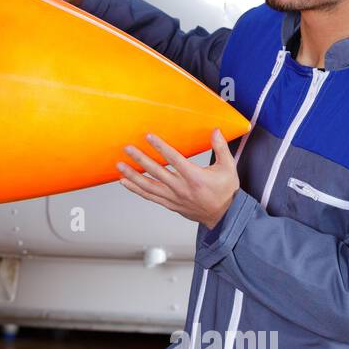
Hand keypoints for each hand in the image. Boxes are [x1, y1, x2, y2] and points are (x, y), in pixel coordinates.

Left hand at [116, 129, 239, 229]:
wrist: (224, 217)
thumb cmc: (226, 192)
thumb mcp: (228, 168)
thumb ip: (221, 148)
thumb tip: (216, 131)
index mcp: (195, 178)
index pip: (174, 159)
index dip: (160, 147)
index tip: (149, 137)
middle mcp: (182, 188)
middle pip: (157, 171)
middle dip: (140, 159)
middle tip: (128, 149)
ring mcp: (174, 198)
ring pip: (149, 186)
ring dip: (133, 175)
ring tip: (120, 166)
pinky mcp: (170, 204)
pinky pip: (149, 196)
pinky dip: (136, 189)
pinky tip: (125, 182)